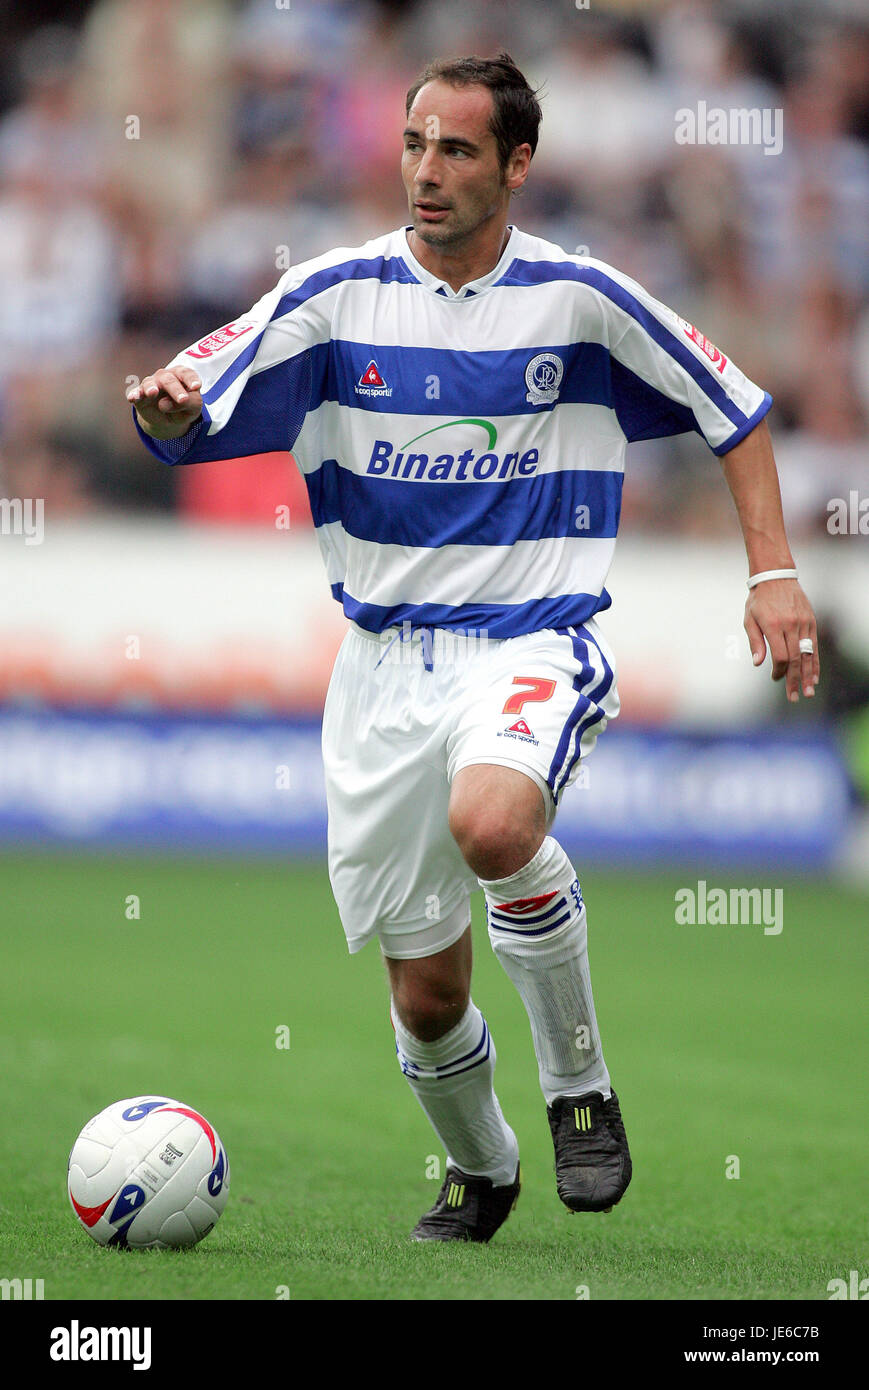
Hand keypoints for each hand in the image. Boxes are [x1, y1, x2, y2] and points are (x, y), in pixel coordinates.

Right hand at [127, 366, 202, 438]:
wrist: (168, 418)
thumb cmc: (184, 407)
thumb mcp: (193, 408)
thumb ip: (190, 403)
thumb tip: (165, 403)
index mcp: (181, 375)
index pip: (186, 373)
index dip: (191, 379)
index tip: (196, 387)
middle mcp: (165, 376)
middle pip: (169, 379)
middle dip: (175, 389)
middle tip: (182, 399)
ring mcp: (151, 384)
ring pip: (150, 383)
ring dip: (151, 387)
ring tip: (153, 392)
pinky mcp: (140, 395)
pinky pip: (136, 393)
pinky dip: (134, 394)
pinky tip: (132, 398)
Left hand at [744, 579, 818, 701]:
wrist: (776, 577)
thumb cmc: (758, 600)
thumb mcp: (749, 619)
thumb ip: (755, 642)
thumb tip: (758, 664)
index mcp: (773, 625)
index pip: (780, 655)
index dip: (779, 671)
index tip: (775, 678)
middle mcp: (791, 625)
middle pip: (795, 658)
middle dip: (794, 680)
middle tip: (794, 698)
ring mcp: (803, 623)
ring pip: (807, 653)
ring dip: (807, 675)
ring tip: (808, 692)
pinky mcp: (810, 621)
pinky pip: (814, 645)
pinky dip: (815, 661)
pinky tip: (814, 675)